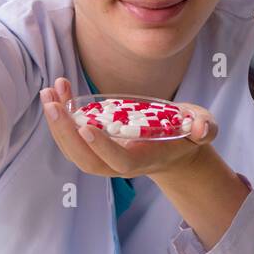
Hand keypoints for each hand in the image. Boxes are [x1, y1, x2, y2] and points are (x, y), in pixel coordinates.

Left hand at [38, 77, 217, 179]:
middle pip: (85, 159)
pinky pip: (71, 133)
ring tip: (48, 93)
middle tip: (52, 104)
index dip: (102, 147)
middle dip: (65, 133)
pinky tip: (58, 89)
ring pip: (72, 148)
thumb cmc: (186, 134)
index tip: (86, 126)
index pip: (118, 161)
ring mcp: (103, 156)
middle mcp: (117, 163)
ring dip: (56, 122)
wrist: (171, 147)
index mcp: (143, 159)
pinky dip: (61, 113)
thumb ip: (204, 128)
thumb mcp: (202, 128)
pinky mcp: (93, 144)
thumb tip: (199, 128)